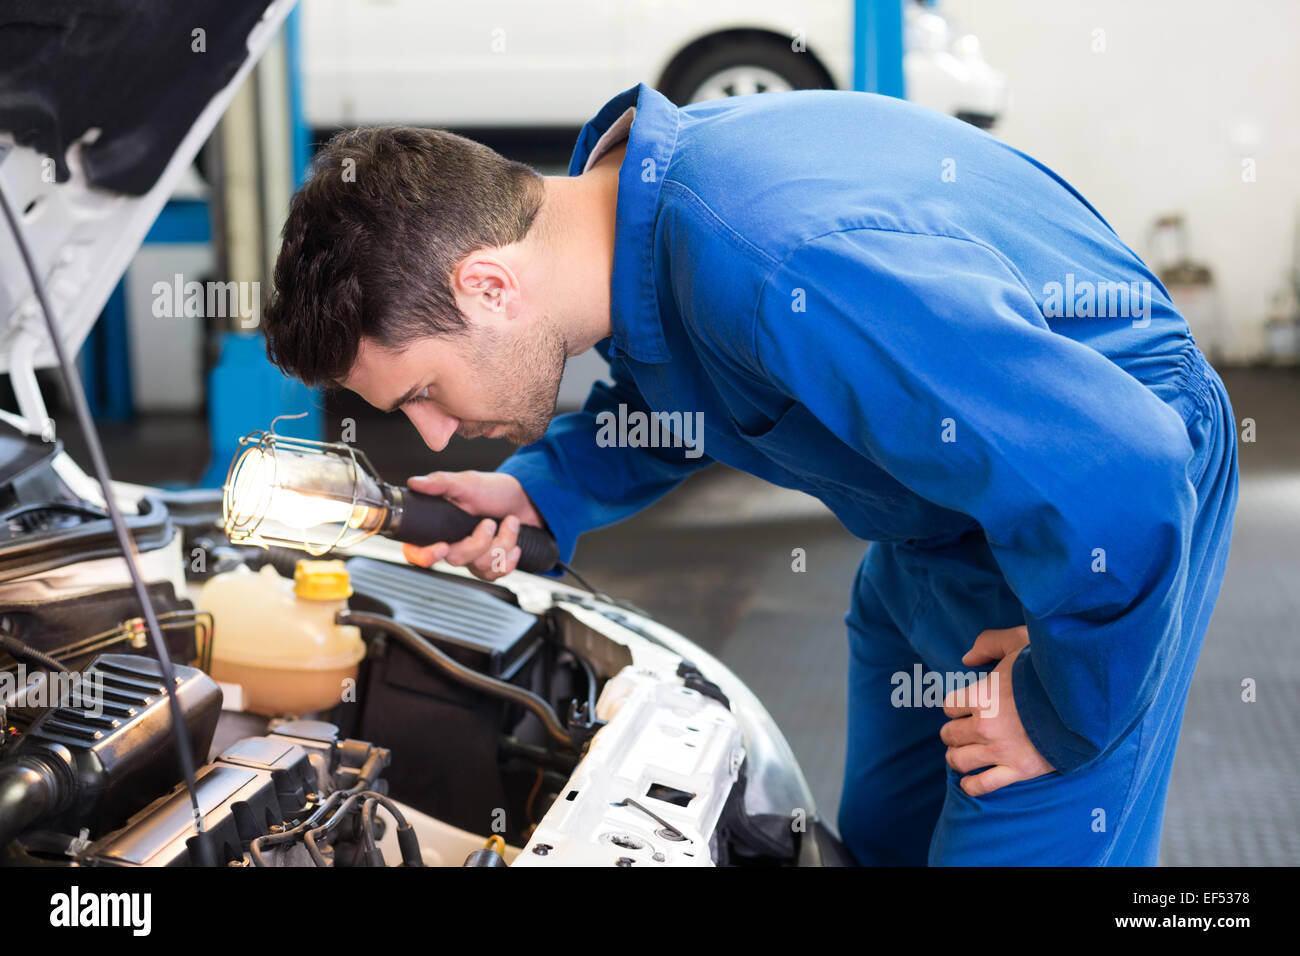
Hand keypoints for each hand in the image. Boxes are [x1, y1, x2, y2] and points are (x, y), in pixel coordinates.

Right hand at [400, 470, 546, 581]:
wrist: (525, 500)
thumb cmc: (494, 490)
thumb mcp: (467, 482)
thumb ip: (441, 483)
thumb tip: (416, 482)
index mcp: (439, 526)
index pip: (417, 550)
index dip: (425, 555)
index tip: (443, 547)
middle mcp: (453, 544)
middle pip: (455, 559)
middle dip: (479, 542)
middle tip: (490, 522)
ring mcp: (471, 557)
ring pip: (479, 566)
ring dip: (503, 542)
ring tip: (510, 522)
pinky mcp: (489, 565)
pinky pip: (495, 574)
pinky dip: (509, 557)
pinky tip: (515, 544)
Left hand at [939, 626, 1055, 796]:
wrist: (1085, 701)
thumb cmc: (1050, 669)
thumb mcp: (1019, 641)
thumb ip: (988, 643)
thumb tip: (966, 659)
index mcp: (982, 697)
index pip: (949, 706)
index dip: (955, 706)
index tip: (964, 707)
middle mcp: (985, 726)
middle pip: (950, 734)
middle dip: (952, 732)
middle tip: (960, 731)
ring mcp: (1000, 750)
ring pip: (960, 760)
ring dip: (956, 757)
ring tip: (961, 753)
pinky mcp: (1018, 770)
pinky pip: (983, 785)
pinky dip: (971, 785)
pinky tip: (969, 781)